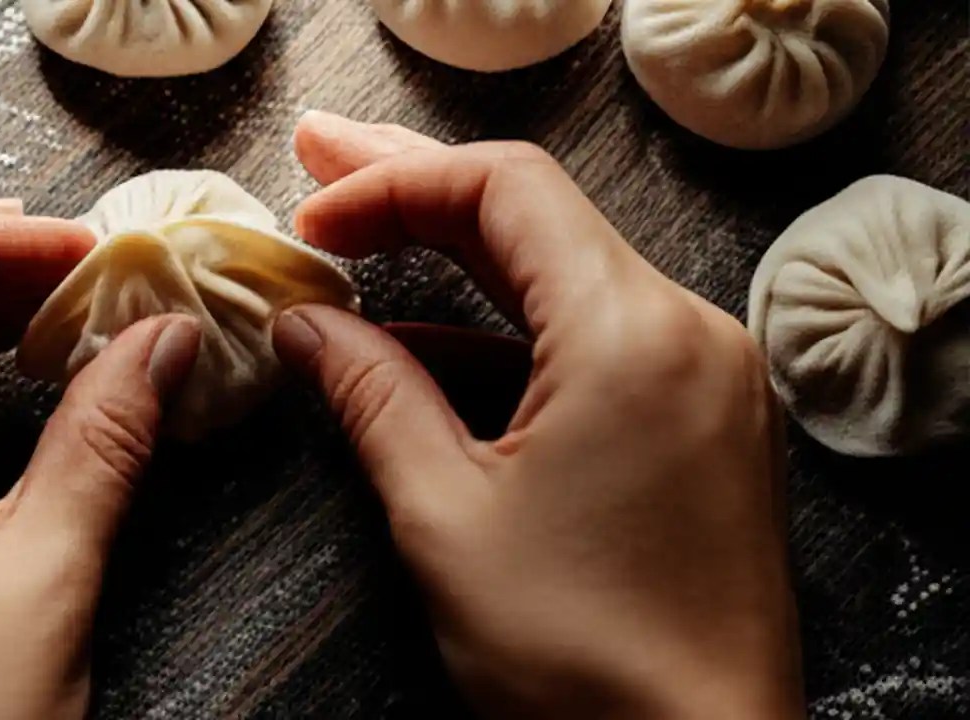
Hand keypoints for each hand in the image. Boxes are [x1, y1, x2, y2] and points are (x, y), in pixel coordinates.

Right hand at [272, 112, 804, 718]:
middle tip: (323, 165)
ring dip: (456, 261)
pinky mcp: (694, 420)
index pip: (504, 191)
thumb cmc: (585, 660)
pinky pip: (588, 340)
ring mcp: (700, 376)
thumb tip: (307, 326)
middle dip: (419, 190)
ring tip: (357, 245)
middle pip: (535, 215)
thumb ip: (371, 396)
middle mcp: (686, 333)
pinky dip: (503, 334)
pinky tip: (422, 340)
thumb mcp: (444, 517)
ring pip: (560, 274)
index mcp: (631, 337)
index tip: (313, 214)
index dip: (394, 185)